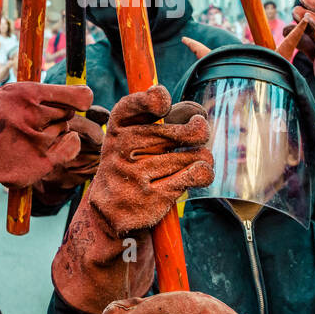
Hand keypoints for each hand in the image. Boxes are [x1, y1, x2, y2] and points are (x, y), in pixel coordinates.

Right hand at [0, 82, 93, 188]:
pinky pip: (71, 146)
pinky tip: (49, 147)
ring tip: (28, 137)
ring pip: (66, 129)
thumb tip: (86, 96)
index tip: (83, 101)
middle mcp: (29, 115)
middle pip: (67, 112)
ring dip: (54, 133)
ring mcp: (36, 140)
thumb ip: (40, 94)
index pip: (75, 95)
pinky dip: (68, 145)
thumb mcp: (8, 97)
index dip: (81, 98)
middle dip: (57, 116)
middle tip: (34, 123)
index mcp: (21, 94)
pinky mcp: (41, 161)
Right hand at [51, 87, 211, 313]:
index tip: (164, 103)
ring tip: (199, 159)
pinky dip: (204, 173)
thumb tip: (198, 120)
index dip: (150, 101)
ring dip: (202, 156)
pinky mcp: (151, 198)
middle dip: (196, 131)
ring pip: (191, 156)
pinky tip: (202, 172)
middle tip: (199, 131)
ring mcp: (134, 176)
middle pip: (174, 133)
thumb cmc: (132, 165)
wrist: (110, 212)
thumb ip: (161, 122)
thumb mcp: (133, 139)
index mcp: (117, 129)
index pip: (131, 107)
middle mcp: (121, 151)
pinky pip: (193, 176)